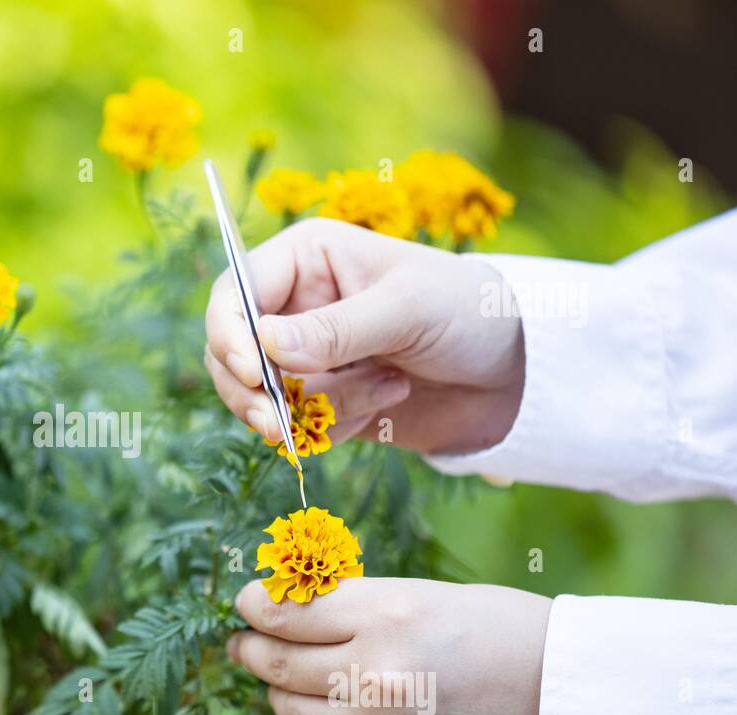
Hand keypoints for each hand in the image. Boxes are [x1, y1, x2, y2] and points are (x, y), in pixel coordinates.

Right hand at [204, 218, 524, 454]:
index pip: (233, 293)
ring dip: (320, 408)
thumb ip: (336, 329)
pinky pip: (300, 427)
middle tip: (281, 425)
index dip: (229, 334)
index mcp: (306, 259)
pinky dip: (338, 426)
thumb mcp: (406, 309)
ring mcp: (306, 357)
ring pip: (264, 398)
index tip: (254, 374)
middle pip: (230, 354)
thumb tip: (265, 344)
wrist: (514, 371)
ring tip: (388, 390)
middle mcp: (295, 306)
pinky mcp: (322, 400)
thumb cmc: (466, 311)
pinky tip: (390, 401)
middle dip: (254, 393)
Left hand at [227, 577, 551, 714]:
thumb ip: (358, 607)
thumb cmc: (508, 634)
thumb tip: (289, 613)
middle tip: (242, 642)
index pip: (283, 611)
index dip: (253, 605)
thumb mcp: (429, 597)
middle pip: (276, 661)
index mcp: (386, 613)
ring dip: (276, 691)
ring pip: (291, 709)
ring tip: (277, 679)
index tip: (247, 603)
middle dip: (250, 648)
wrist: (576, 706)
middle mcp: (375, 672)